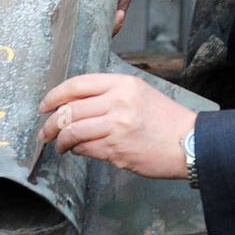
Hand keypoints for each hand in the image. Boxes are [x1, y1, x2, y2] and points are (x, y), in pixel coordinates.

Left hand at [38, 74, 195, 178]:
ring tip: (59, 145)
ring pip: (73, 131)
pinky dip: (78, 150)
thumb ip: (109, 94)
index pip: (77, 85)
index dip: (55, 95)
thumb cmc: (164, 120)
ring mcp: (117, 127)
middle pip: (70, 110)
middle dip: (51, 123)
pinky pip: (86, 149)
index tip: (45, 104)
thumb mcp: (139, 93)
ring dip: (61, 141)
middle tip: (44, 131)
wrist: (190, 143)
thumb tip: (75, 105)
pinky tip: (79, 150)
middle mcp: (118, 102)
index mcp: (123, 84)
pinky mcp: (117, 150)